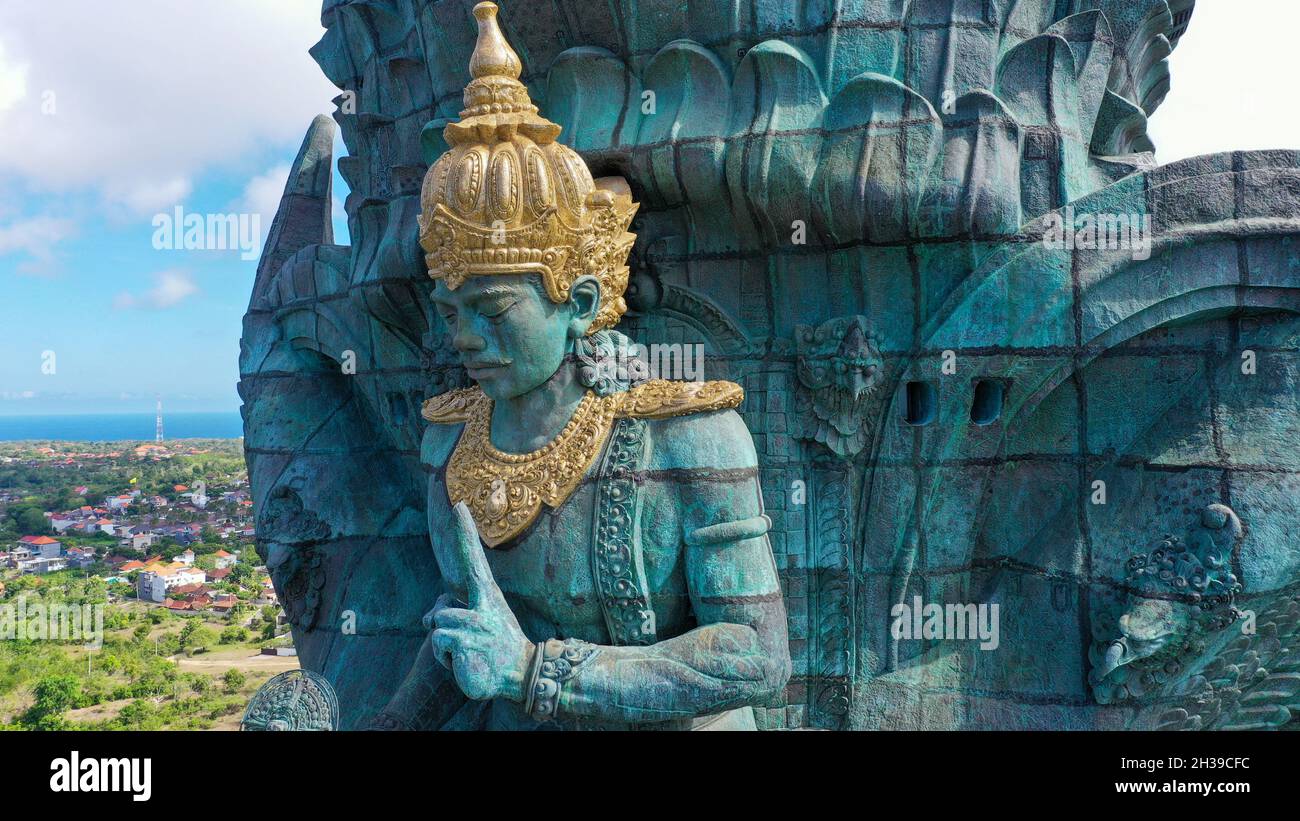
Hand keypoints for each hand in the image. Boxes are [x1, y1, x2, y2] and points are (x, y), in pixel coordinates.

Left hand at [426, 502, 532, 701]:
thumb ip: (452, 614)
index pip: (474, 560)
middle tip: (467, 633)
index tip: (459, 507)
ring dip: (445, 646)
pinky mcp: (466, 643)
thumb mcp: (479, 625)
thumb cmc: (497, 648)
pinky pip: (438, 644)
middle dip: (438, 621)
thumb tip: (426, 618)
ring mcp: (476, 624)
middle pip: (440, 608)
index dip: (465, 533)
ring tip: (469, 655)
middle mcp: (482, 606)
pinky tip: (466, 664)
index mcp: (488, 596)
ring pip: (437, 628)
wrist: (522, 674)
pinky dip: (445, 658)